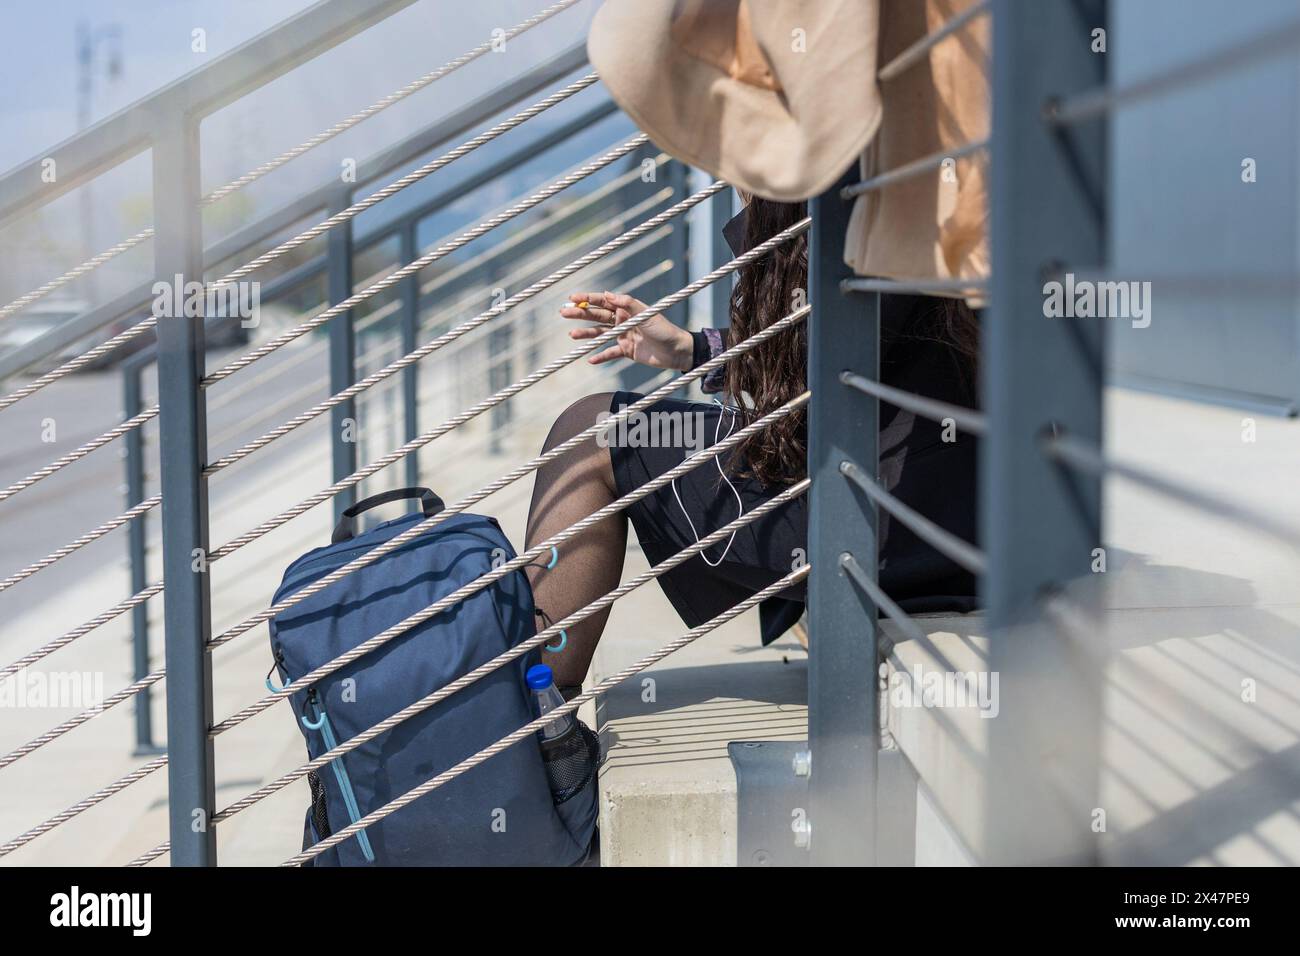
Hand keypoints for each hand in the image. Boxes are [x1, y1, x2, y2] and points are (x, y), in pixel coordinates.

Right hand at [560, 291, 693, 370]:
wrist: (677, 351)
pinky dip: (601, 356)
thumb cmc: (664, 329)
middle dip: (580, 314)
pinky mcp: (627, 351)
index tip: (571, 298)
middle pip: (597, 317)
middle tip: (563, 313)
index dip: (587, 299)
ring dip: (586, 335)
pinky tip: (590, 360)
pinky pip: (610, 353)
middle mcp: (623, 320)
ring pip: (600, 335)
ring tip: (571, 335)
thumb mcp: (646, 314)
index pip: (603, 301)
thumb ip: (627, 304)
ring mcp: (624, 336)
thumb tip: (607, 294)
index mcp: (627, 309)